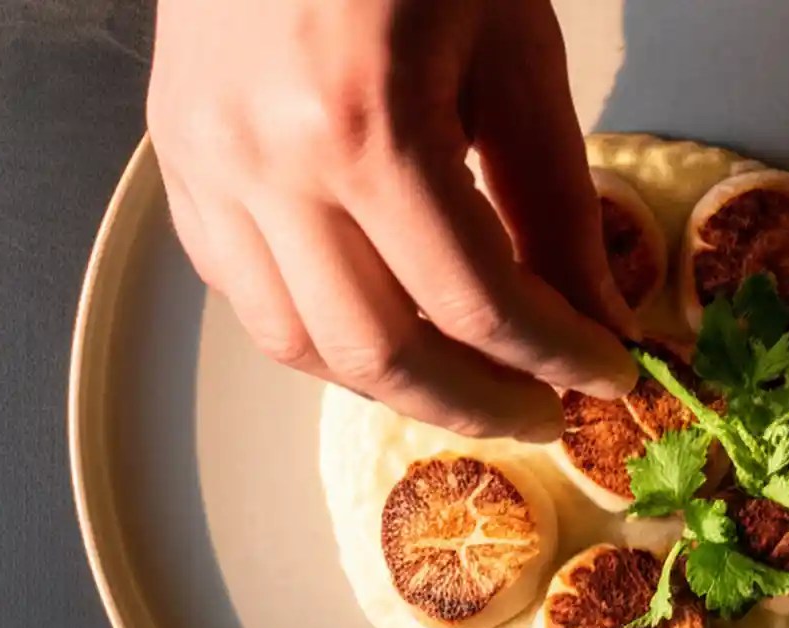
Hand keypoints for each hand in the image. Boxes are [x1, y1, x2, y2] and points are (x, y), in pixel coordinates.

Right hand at [147, 0, 637, 440]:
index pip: (476, 300)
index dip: (557, 356)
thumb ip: (555, 197)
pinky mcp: (180, 162)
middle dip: (479, 402)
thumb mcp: (515, 54)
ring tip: (471, 384)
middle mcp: (268, 160)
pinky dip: (323, 336)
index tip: (609, 375)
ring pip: (299, 344)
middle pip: (379, 352)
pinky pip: (246, 294)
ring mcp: (207, 165)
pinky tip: (385, 330)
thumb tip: (594, 313)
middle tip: (545, 411)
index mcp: (366, 121)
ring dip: (397, 385)